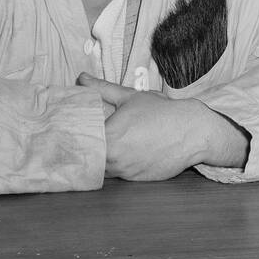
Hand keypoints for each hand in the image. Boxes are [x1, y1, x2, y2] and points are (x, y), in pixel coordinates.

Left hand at [78, 73, 246, 179]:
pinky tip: (123, 157)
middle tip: (80, 145)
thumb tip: (81, 78)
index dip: (72, 141)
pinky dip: (117, 168)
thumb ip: (103, 89)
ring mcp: (125, 172)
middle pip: (87, 161)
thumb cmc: (162, 112)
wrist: (194, 132)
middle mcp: (113, 159)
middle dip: (83, 154)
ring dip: (100, 162)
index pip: (78, 144)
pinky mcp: (136, 181)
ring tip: (101, 151)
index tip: (64, 138)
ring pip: (101, 171)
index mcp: (108, 137)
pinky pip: (119, 176)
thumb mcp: (131, 97)